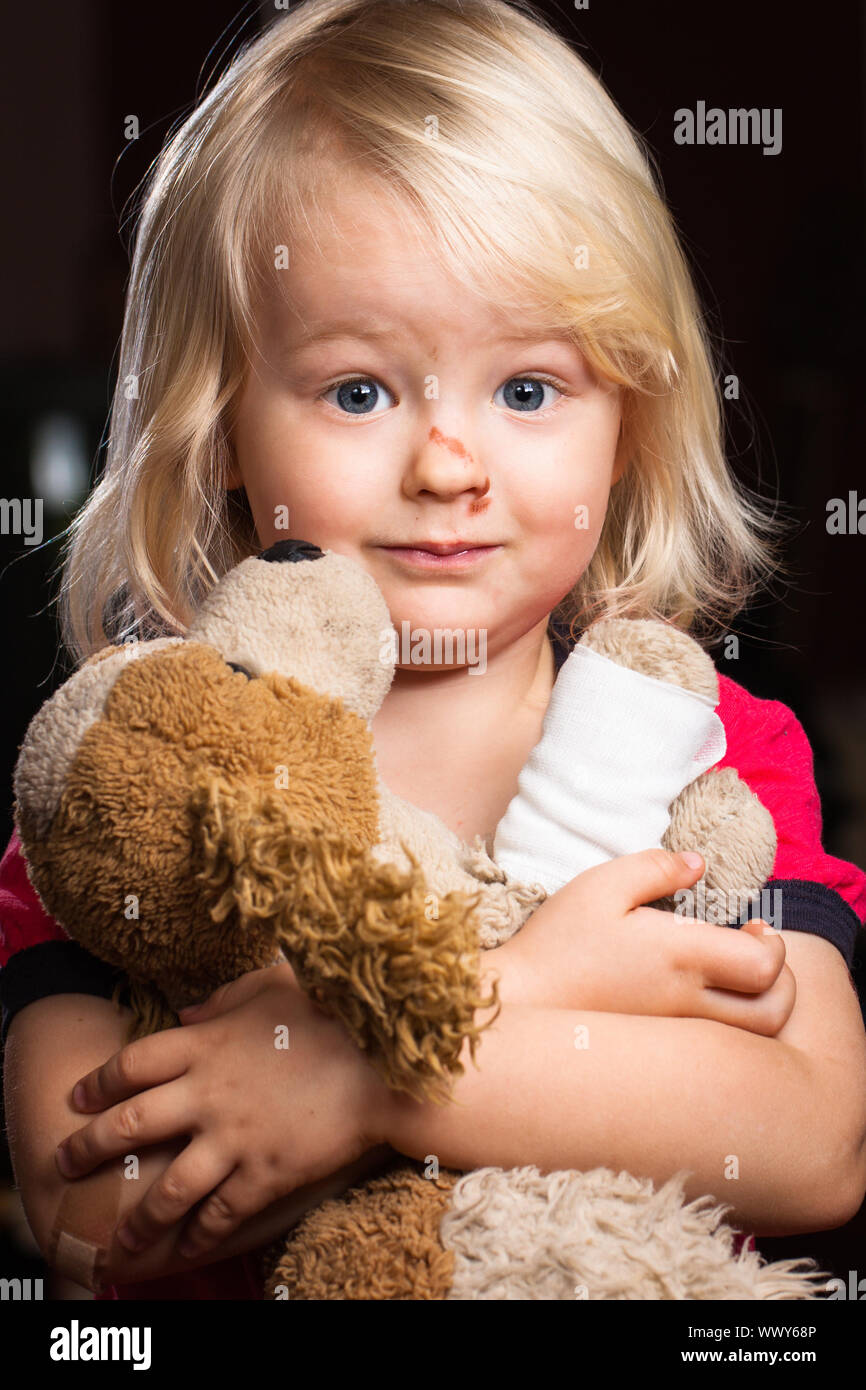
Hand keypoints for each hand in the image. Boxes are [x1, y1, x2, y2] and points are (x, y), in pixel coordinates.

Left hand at [54, 961, 391, 1260]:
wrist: (381, 1061)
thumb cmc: (328, 1014)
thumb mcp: (269, 987)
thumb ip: (221, 1000)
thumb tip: (185, 1013)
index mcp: (205, 1045)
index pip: (132, 1065)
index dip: (98, 1082)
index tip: (77, 1100)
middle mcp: (207, 1095)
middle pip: (129, 1126)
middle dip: (88, 1148)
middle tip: (63, 1164)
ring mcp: (234, 1139)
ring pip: (167, 1188)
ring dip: (138, 1220)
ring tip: (118, 1241)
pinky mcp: (265, 1174)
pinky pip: (220, 1213)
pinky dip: (199, 1234)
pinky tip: (187, 1245)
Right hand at [501, 849, 794, 1034]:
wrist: (519, 1004)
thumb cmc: (557, 941)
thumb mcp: (600, 884)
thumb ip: (656, 867)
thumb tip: (698, 865)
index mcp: (679, 956)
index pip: (765, 965)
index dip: (774, 944)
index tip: (755, 924)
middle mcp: (687, 1001)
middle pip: (773, 1011)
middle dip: (783, 981)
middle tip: (758, 950)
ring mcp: (675, 1032)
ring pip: (753, 1038)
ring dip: (762, 1005)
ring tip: (734, 975)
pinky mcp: (661, 1049)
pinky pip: (719, 1046)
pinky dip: (731, 1023)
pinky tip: (699, 995)